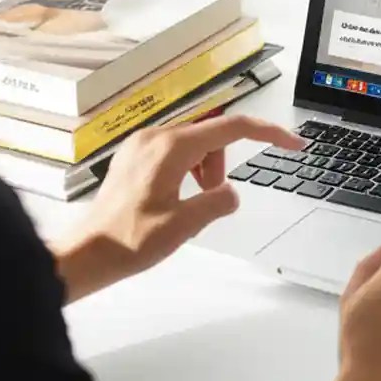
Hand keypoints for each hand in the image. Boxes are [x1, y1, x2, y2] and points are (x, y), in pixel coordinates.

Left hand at [53, 115, 303, 301]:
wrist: (88, 252)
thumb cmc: (128, 239)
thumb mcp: (186, 224)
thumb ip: (219, 202)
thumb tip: (230, 193)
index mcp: (171, 148)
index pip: (232, 128)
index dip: (268, 134)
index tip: (291, 143)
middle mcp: (154, 138)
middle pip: (211, 137)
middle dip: (223, 166)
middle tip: (212, 200)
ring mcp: (141, 146)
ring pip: (193, 146)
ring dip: (205, 171)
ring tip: (190, 205)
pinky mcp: (133, 159)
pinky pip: (173, 154)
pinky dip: (187, 172)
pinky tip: (175, 201)